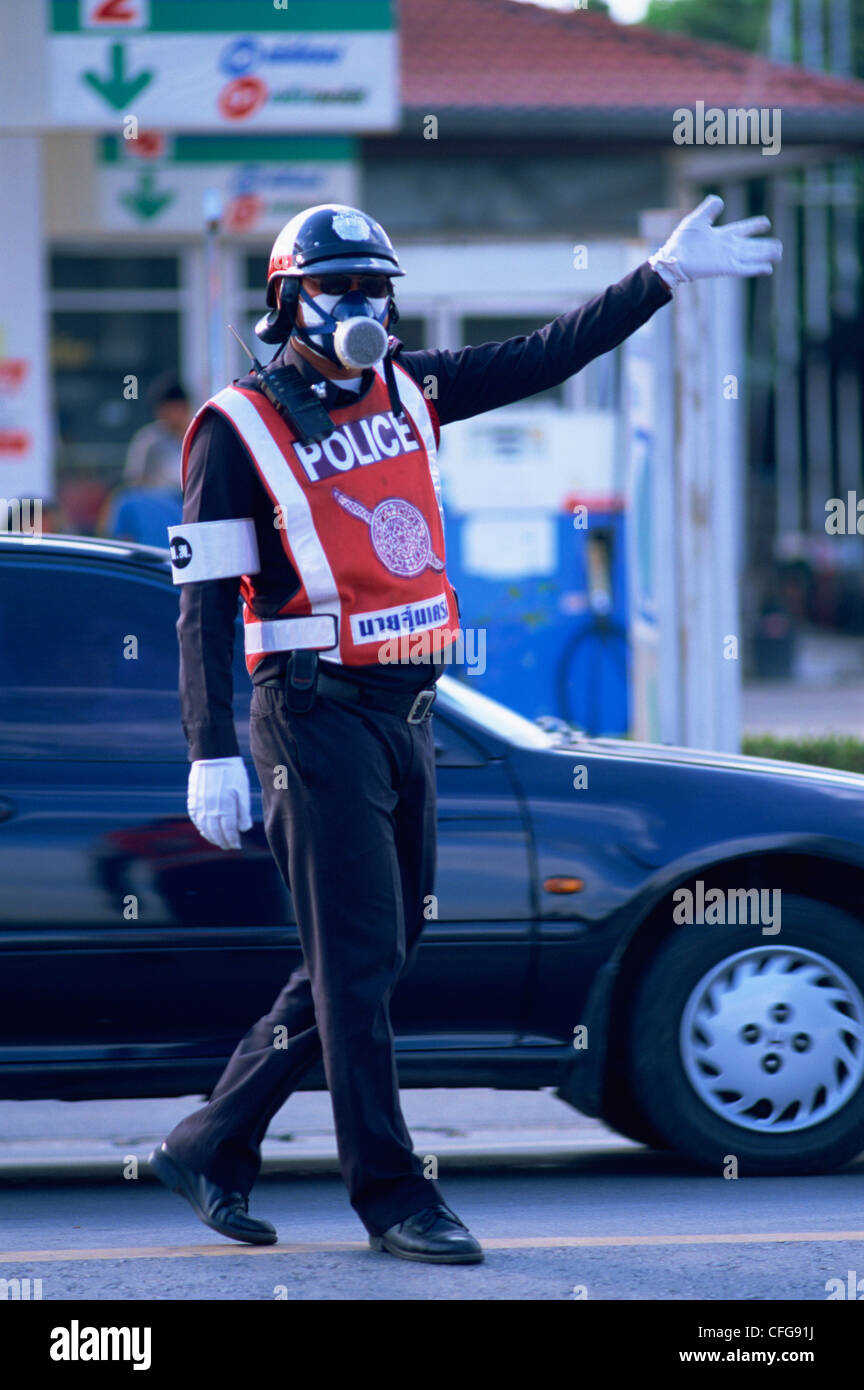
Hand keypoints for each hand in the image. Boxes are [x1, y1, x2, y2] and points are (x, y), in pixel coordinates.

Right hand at [187, 756, 251, 850]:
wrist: (212, 755)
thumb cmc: (231, 771)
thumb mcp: (242, 790)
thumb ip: (243, 811)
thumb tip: (244, 829)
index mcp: (225, 806)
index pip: (228, 830)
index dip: (233, 840)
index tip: (237, 845)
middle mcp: (210, 808)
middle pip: (216, 831)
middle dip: (223, 841)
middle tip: (229, 846)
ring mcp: (199, 805)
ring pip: (204, 827)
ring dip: (211, 836)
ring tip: (218, 841)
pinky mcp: (192, 799)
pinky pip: (195, 818)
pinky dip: (201, 827)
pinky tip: (205, 830)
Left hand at [649, 194, 781, 288]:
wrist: (674, 258)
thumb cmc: (682, 240)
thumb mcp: (696, 220)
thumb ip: (709, 209)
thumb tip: (719, 200)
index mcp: (722, 235)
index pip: (743, 229)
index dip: (754, 226)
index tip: (766, 223)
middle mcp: (728, 247)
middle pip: (751, 246)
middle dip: (765, 246)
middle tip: (779, 246)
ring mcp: (728, 258)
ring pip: (751, 256)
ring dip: (764, 256)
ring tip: (778, 255)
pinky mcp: (725, 267)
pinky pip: (744, 268)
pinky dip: (755, 268)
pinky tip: (767, 269)